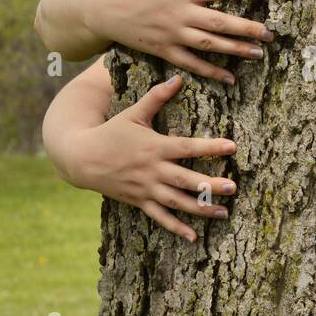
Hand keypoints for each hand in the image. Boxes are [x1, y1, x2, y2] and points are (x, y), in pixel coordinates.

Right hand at [66, 74, 236, 242]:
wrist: (82, 158)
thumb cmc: (111, 132)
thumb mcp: (134, 112)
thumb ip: (157, 97)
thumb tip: (179, 78)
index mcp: (155, 147)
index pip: (187, 147)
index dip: (210, 147)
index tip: (232, 147)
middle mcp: (153, 170)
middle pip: (185, 179)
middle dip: (210, 185)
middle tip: (233, 187)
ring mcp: (146, 189)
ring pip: (177, 202)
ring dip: (200, 208)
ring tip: (223, 212)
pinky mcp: (139, 202)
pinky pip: (160, 217)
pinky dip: (176, 228)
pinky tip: (194, 237)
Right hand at [84, 0, 274, 81]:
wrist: (102, 8)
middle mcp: (180, 13)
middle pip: (219, 21)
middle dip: (247, 28)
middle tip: (270, 33)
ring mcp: (172, 34)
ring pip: (209, 44)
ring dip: (235, 50)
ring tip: (258, 53)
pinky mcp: (164, 51)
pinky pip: (191, 63)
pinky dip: (210, 72)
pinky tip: (230, 78)